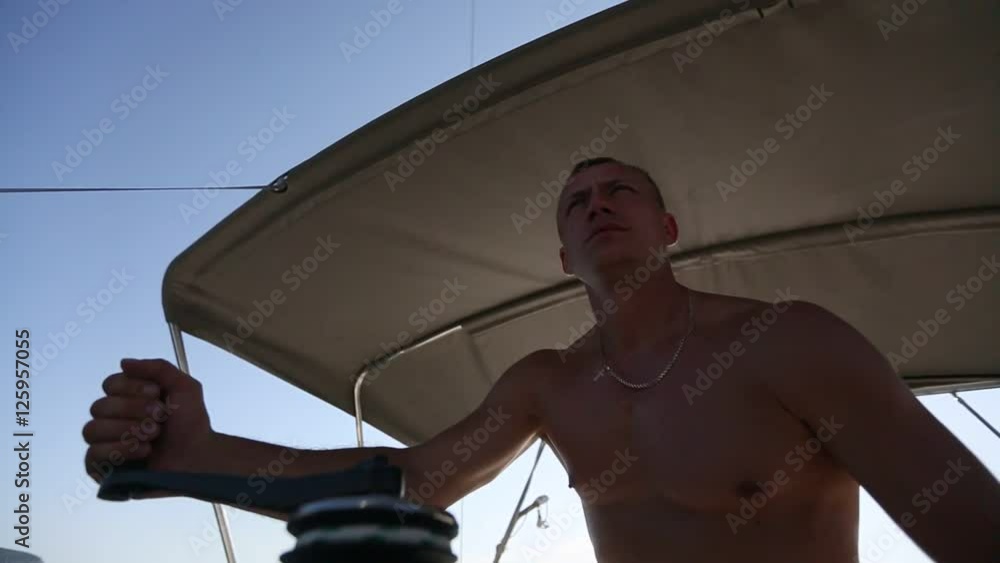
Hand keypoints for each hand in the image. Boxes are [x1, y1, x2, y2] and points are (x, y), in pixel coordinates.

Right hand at [82, 358, 216, 496]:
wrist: (199, 457)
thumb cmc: (191, 424)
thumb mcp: (185, 388)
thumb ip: (159, 368)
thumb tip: (123, 362)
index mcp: (128, 398)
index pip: (110, 384)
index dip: (132, 388)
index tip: (157, 394)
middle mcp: (113, 419)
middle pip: (99, 407)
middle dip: (133, 411)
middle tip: (160, 418)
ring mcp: (106, 443)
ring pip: (91, 430)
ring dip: (126, 430)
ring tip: (153, 435)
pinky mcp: (105, 467)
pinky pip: (92, 455)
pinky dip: (119, 450)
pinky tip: (144, 451)